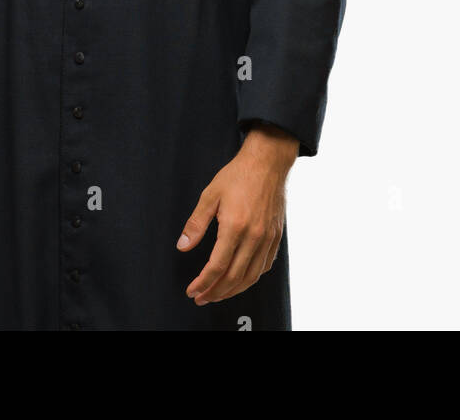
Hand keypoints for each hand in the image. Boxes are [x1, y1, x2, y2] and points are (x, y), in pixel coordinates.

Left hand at [177, 123, 297, 304]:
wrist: (268, 162)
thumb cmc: (238, 175)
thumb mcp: (210, 195)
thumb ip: (196, 223)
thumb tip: (183, 245)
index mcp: (235, 226)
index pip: (217, 266)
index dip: (203, 283)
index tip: (192, 290)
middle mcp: (254, 236)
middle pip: (234, 277)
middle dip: (215, 292)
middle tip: (201, 298)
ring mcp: (267, 237)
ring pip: (251, 276)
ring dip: (233, 290)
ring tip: (218, 293)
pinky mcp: (276, 236)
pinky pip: (265, 266)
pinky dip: (252, 278)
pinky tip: (242, 278)